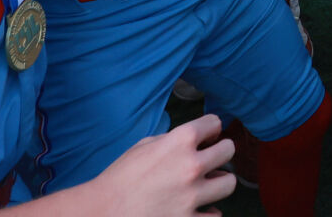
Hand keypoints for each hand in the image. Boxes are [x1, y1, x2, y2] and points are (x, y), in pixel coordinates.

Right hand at [86, 113, 235, 216]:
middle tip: (209, 159)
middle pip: (229, 150)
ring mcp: (191, 196)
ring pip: (229, 183)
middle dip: (220, 152)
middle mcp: (190, 166)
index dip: (210, 129)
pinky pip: (216, 215)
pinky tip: (197, 209)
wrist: (102, 211)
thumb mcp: (145, 146)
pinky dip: (208, 212)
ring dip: (218, 183)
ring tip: (204, 185)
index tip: (206, 137)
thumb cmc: (120, 178)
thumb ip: (175, 140)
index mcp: (179, 141)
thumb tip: (198, 141)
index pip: (215, 123)